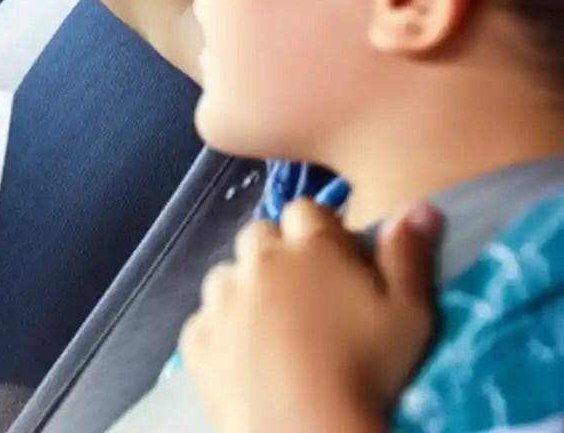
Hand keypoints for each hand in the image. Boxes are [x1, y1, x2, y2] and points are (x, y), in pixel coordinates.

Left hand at [180, 200, 441, 432]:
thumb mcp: (409, 314)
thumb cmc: (367, 370)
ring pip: (227, 275)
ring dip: (246, 289)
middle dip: (279, 253)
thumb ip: (409, 255)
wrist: (303, 429)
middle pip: (261, 236)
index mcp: (310, 246)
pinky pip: (205, 319)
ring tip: (273, 328)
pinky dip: (222, 330)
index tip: (337, 261)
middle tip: (306, 295)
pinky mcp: (196, 336)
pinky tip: (246, 357)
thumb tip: (420, 206)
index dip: (321, 231)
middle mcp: (258, 261)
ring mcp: (221, 298)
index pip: (307, 210)